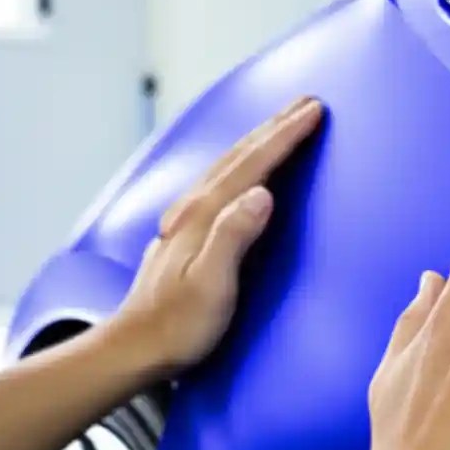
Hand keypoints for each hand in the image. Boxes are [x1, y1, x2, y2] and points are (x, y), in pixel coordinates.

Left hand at [110, 97, 323, 373]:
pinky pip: (221, 181)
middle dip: (276, 126)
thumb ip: (234, 237)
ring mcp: (186, 218)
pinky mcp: (186, 232)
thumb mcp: (213, 287)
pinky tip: (244, 167)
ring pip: (228, 165)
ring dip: (259, 139)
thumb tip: (262, 194)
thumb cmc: (179, 326)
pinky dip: (241, 162)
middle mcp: (193, 209)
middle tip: (307, 102)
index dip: (286, 136)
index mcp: (204, 216)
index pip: (253, 165)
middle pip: (240, 155)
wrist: (136, 347)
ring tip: (283, 123)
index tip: (314, 112)